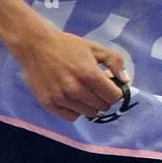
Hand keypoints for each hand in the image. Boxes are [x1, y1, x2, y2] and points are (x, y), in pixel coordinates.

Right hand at [11, 29, 126, 121]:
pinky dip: (76, 110)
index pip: (114, 97)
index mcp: (89, 75)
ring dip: (91, 105)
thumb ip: (114, 62)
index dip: (116, 92)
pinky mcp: (49, 104)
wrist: (35, 46)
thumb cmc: (67, 45)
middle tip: (98, 87)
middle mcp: (75, 89)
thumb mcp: (95, 48)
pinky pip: (71, 117)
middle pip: (102, 106)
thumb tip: (126, 80)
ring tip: (85, 92)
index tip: (112, 86)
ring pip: (89, 113)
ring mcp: (61, 98)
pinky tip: (73, 98)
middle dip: (105, 98)